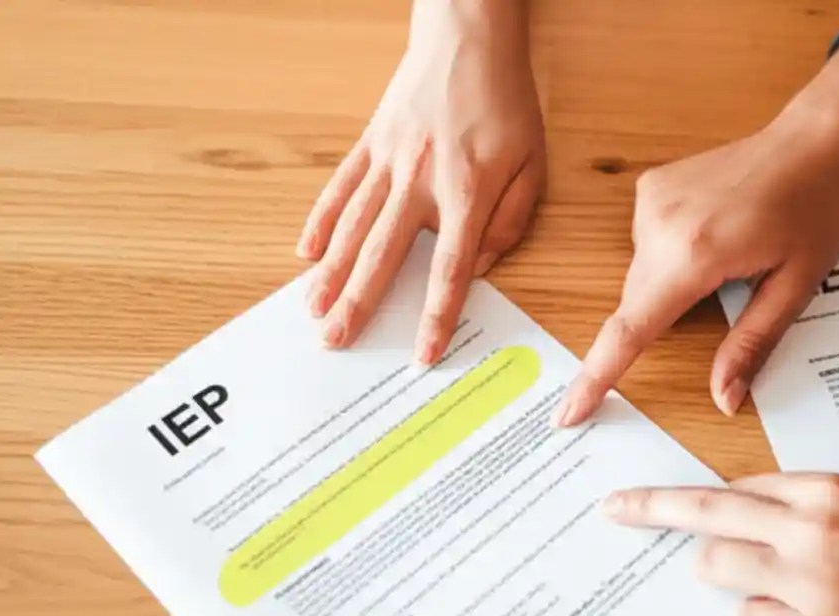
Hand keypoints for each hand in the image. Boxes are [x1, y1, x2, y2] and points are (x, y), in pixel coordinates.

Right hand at [297, 0, 544, 362]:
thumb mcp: (532, 165)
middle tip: (335, 342)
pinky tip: (305, 252)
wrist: (470, 39)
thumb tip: (478, 267)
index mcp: (467, 192)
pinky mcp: (371, 142)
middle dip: (358, 304)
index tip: (420, 353)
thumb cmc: (506, 104)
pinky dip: (321, 220)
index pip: (449, 269)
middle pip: (384, 255)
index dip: (434, 315)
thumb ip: (510, 222)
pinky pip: (341, 187)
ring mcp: (390, 161)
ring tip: (312, 308)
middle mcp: (421, 181)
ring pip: (353, 226)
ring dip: (330, 272)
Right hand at [553, 36, 838, 426]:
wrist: (818, 139)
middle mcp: (660, 225)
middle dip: (666, 321)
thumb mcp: (795, 287)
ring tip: (736, 255)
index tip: (568, 414)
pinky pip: (648, 247)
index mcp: (695, 254)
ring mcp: (650, 201)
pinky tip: (717, 235)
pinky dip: (673, 258)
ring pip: (643, 278)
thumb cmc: (818, 208)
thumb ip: (751, 345)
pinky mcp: (650, 187)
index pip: (631, 330)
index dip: (596, 377)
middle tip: (733, 290)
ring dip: (674, 288)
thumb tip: (723, 399)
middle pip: (638, 305)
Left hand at [605, 474, 838, 615]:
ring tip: (765, 583)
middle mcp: (813, 528)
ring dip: (726, 576)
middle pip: (705, 518)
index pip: (731, 484)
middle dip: (659, 518)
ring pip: (718, 571)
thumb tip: (766, 511)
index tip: (633, 499)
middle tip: (618, 514)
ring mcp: (815, 583)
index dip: (677, 495)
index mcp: (829, 487)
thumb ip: (821, 502)